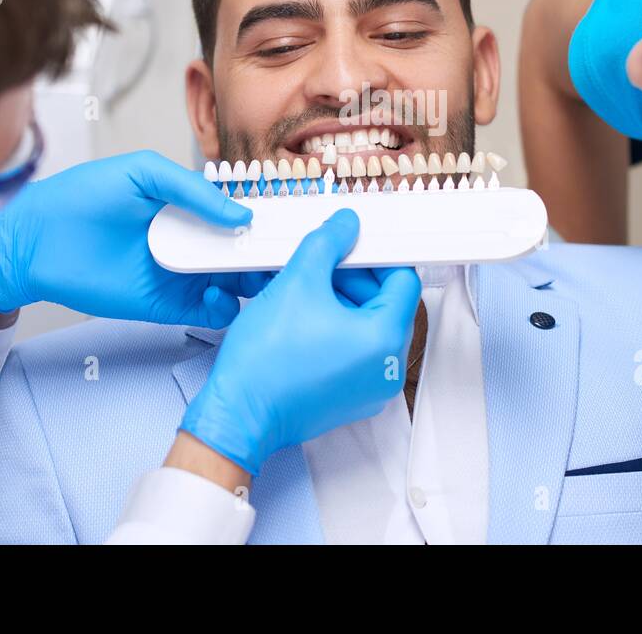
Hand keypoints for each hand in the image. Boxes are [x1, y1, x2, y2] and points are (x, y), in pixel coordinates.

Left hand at [0, 150, 270, 326]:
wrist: (34, 242)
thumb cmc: (81, 197)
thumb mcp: (141, 173)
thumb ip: (192, 189)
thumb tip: (239, 212)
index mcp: (190, 208)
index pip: (239, 214)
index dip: (266, 218)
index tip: (291, 221)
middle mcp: (191, 242)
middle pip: (244, 252)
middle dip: (268, 255)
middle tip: (286, 255)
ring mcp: (181, 275)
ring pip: (234, 284)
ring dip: (254, 283)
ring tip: (260, 276)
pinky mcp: (166, 305)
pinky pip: (208, 312)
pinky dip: (224, 309)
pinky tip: (219, 294)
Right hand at [179, 208, 420, 475]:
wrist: (238, 415)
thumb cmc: (265, 363)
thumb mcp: (296, 283)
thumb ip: (326, 244)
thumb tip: (345, 226)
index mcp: (385, 340)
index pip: (403, 280)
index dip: (376, 256)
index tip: (352, 246)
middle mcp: (387, 369)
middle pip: (387, 304)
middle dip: (355, 278)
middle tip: (322, 265)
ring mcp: (371, 388)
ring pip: (369, 327)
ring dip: (343, 302)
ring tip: (306, 289)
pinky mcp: (351, 398)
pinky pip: (356, 352)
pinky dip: (337, 330)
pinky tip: (305, 317)